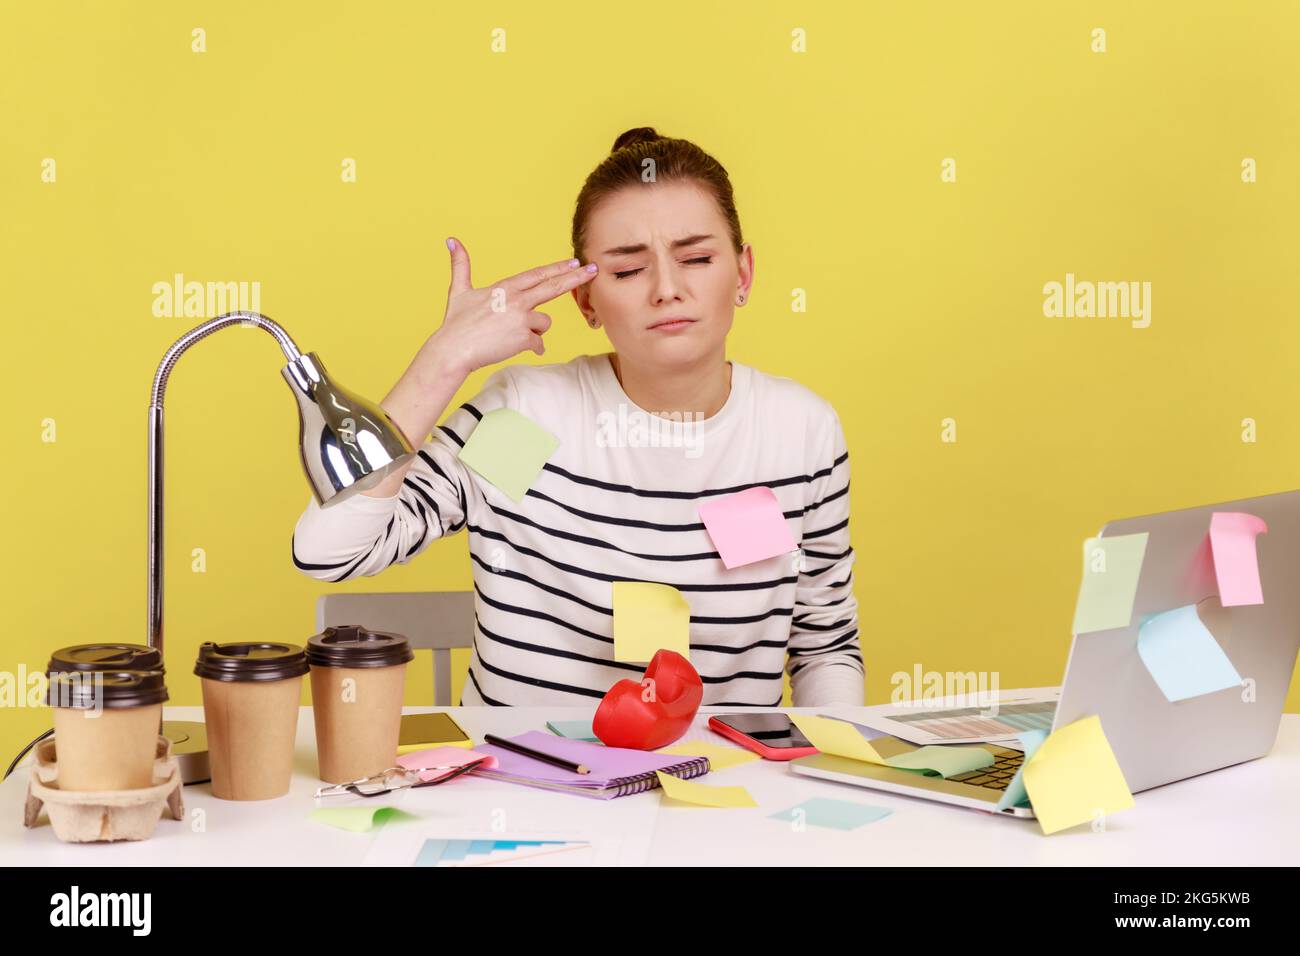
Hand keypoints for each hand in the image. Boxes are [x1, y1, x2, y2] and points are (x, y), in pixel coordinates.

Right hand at [420, 237, 598, 380]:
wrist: (454, 349)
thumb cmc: (456, 323)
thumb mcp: (459, 291)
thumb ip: (461, 265)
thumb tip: (451, 241)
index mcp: (505, 287)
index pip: (538, 275)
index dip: (558, 268)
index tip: (575, 262)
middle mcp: (517, 299)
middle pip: (553, 286)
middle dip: (575, 278)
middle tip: (593, 270)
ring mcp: (522, 318)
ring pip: (544, 323)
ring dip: (534, 331)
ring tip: (511, 334)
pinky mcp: (524, 338)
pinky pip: (538, 343)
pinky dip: (530, 347)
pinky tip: (513, 347)